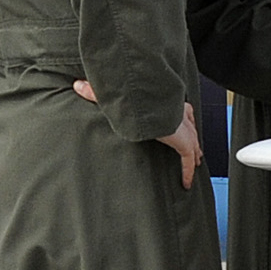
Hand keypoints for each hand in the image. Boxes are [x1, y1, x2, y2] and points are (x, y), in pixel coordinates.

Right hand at [73, 81, 202, 189]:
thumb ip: (95, 92)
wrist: (149, 104)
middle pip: (190, 128)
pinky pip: (187, 163)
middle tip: (193, 147)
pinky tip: (186, 184)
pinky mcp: (184, 144)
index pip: (176, 109)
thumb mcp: (114, 95)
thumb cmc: (135, 96)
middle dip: (191, 137)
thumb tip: (76, 85)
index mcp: (166, 101)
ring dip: (193, 155)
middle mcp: (179, 116)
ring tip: (194, 164)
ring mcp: (184, 131)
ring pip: (192, 146)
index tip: (180, 121)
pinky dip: (187, 173)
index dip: (180, 116)